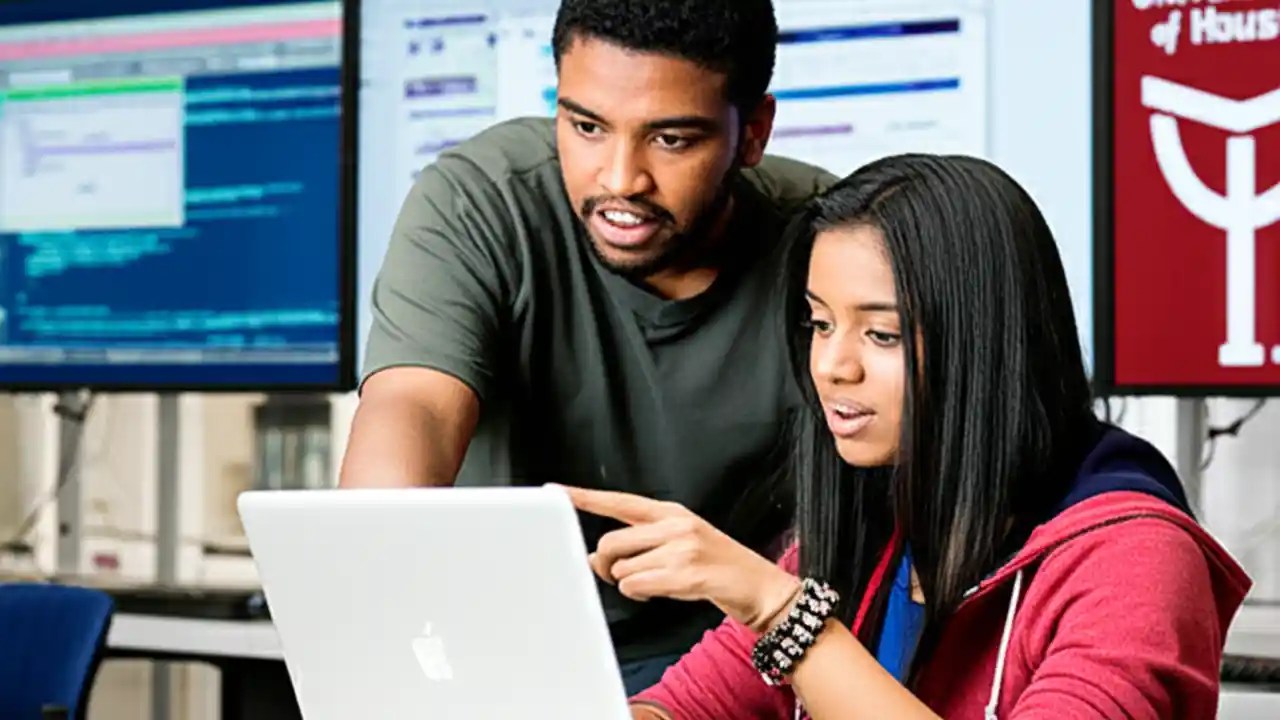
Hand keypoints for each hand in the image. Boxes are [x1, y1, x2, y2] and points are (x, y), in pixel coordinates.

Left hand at [557, 484, 800, 632]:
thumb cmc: (717, 567)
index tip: (556, 491)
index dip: (585, 498)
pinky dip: (639, 594)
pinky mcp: (686, 573)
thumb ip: (640, 545)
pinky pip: (637, 585)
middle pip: (612, 541)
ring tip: (652, 584)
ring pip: (622, 567)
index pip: (619, 501)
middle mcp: (675, 524)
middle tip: (621, 575)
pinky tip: (658, 593)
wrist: (760, 588)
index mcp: (671, 512)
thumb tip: (596, 556)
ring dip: (628, 583)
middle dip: (608, 564)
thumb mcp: (680, 544)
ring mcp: (682, 547)